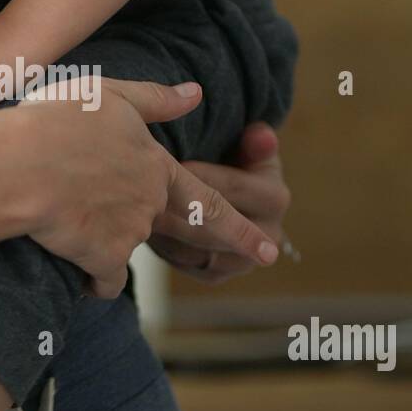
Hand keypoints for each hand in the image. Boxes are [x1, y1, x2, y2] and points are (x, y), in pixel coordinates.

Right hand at [20, 79, 277, 297]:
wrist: (21, 165)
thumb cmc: (59, 121)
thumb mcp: (110, 95)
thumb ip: (154, 100)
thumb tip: (195, 93)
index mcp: (157, 166)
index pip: (211, 202)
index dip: (242, 228)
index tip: (272, 250)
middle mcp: (151, 202)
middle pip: (172, 227)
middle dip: (202, 239)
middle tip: (252, 251)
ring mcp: (129, 233)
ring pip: (123, 246)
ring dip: (104, 241)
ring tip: (65, 214)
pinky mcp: (102, 259)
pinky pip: (101, 279)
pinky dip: (89, 276)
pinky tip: (67, 255)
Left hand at [149, 122, 291, 283]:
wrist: (227, 195)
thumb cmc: (234, 160)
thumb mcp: (248, 146)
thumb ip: (254, 139)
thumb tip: (261, 136)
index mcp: (275, 198)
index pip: (233, 186)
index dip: (199, 174)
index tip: (169, 162)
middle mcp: (268, 234)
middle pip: (217, 221)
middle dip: (177, 207)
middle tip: (142, 194)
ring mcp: (242, 259)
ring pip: (198, 248)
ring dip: (167, 231)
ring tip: (136, 212)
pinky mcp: (216, 274)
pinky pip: (187, 264)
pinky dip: (163, 248)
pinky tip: (141, 229)